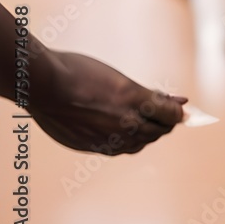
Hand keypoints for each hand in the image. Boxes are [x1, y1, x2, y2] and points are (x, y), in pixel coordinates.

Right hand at [27, 51, 187, 154]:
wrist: (43, 85)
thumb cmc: (81, 73)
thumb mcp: (121, 78)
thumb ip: (152, 94)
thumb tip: (181, 101)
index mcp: (134, 99)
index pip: (172, 115)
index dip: (177, 111)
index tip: (178, 107)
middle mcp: (125, 122)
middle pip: (159, 131)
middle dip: (163, 122)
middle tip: (161, 113)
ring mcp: (109, 138)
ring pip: (141, 143)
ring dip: (146, 133)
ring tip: (140, 119)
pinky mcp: (93, 147)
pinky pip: (120, 150)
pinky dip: (127, 141)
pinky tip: (122, 130)